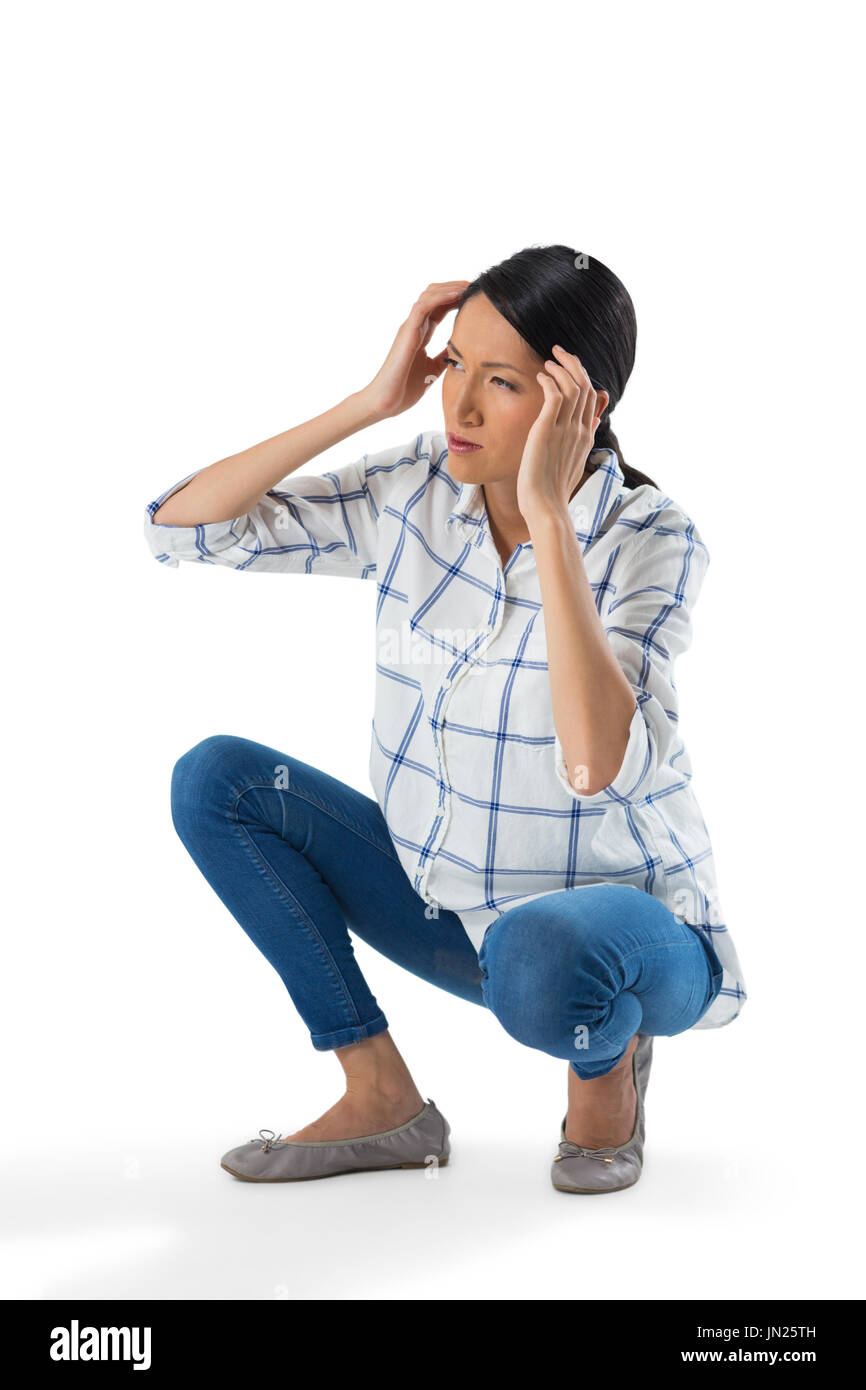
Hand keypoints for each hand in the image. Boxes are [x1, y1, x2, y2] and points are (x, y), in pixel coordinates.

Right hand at [361, 281, 470, 420]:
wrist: (388, 401)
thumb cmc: (405, 389)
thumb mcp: (433, 371)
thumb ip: (443, 357)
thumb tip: (459, 351)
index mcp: (420, 335)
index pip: (439, 309)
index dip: (455, 299)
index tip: (473, 297)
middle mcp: (414, 327)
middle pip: (434, 296)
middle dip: (454, 287)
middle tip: (474, 286)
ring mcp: (409, 327)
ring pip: (429, 295)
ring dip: (450, 287)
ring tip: (468, 285)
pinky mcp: (406, 331)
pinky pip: (423, 306)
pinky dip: (440, 297)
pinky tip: (456, 294)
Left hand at [516, 345, 608, 523]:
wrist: (546, 507)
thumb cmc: (552, 491)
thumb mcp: (572, 463)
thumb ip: (581, 442)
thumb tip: (592, 425)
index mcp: (585, 437)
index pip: (591, 398)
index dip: (582, 377)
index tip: (568, 366)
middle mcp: (580, 430)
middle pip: (586, 386)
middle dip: (574, 364)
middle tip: (559, 351)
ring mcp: (566, 430)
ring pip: (574, 386)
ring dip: (561, 368)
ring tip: (549, 360)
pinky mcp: (548, 430)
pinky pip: (555, 395)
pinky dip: (550, 381)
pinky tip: (540, 376)